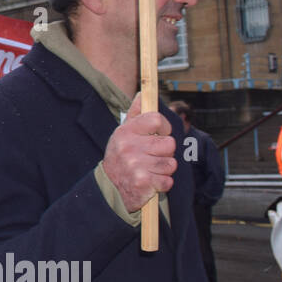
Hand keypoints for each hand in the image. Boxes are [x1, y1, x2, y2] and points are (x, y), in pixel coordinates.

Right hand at [102, 92, 176, 212]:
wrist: (110, 187)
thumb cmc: (121, 156)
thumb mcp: (123, 133)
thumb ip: (135, 114)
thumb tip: (143, 94)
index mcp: (126, 131)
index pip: (156, 119)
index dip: (164, 127)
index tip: (160, 134)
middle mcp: (129, 147)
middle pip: (169, 143)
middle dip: (165, 152)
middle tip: (152, 156)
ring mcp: (136, 165)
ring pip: (171, 164)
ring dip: (164, 169)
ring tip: (150, 170)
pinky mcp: (143, 182)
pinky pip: (168, 181)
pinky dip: (162, 184)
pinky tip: (150, 182)